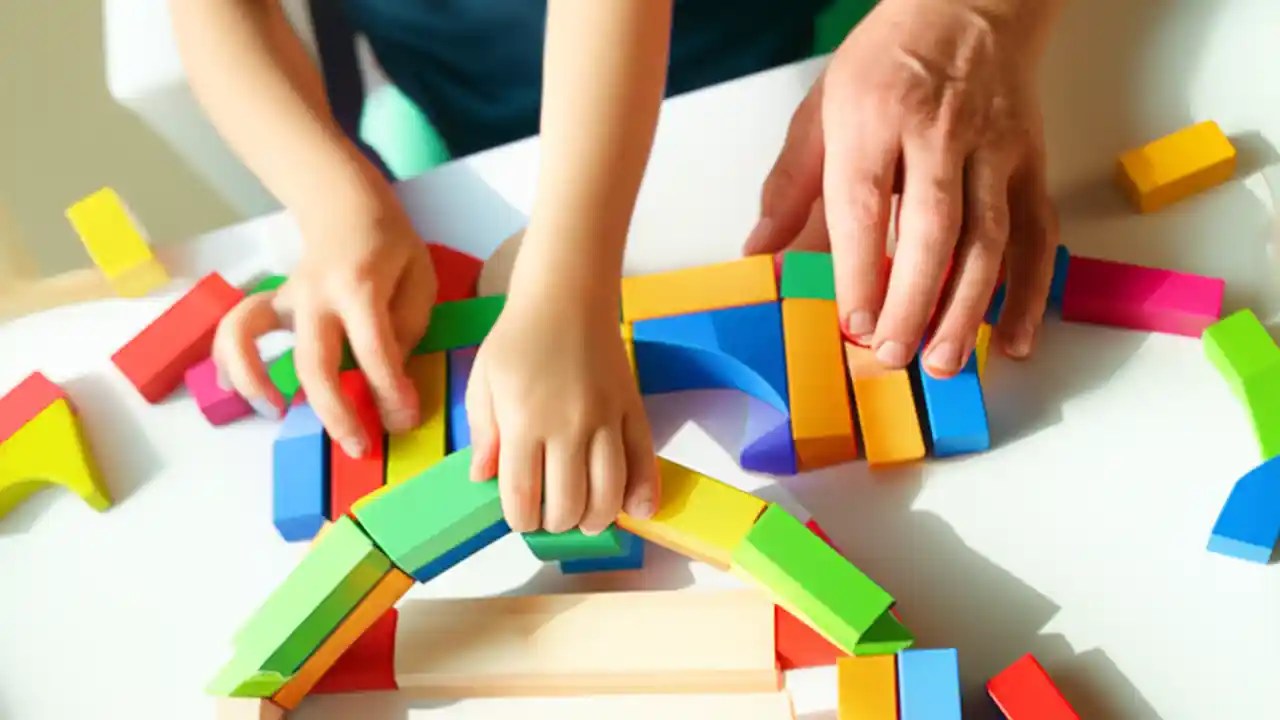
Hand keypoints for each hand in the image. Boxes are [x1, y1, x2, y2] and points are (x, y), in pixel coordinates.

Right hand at [213, 194, 436, 456]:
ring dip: (256, 381)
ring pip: (249, 338)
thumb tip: (385, 379)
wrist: (345, 205)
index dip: (390, 392)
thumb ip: (405, 328)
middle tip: (359, 447)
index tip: (404, 419)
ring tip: (278, 414)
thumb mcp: (418, 278)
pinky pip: (234, 330)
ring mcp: (284, 298)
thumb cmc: (389, 244)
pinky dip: (229, 362)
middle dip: (336, 412)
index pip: (374, 351)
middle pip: (315, 362)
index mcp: (360, 286)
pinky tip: (240, 392)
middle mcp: (314, 294)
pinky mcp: (269, 304)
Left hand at [465, 287, 657, 534]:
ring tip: (585, 520)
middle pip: (569, 502)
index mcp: (524, 420)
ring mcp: (605, 419)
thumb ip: (483, 434)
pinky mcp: (632, 409)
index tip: (520, 518)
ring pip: (608, 491)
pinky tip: (634, 511)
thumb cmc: (517, 338)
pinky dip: (642, 493)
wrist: (567, 296)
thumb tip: (482, 479)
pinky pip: (643, 460)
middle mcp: (568, 425)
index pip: (523, 494)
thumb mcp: (483, 382)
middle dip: (557, 523)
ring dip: (596, 518)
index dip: (521, 519)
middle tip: (550, 517)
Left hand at [747, 0, 1062, 376]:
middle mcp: (939, 134)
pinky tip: (1010, 339)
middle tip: (893, 355)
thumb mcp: (823, 109)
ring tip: (942, 362)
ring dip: (966, 308)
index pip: (865, 203)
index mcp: (875, 118)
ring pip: (989, 238)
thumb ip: (791, 185)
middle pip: (932, 228)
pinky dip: (1030, 291)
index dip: (859, 269)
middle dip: (913, 300)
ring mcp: (993, 150)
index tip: (853, 322)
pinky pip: (1037, 235)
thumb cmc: (887, 62)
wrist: (970, 5)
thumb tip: (760, 252)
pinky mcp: (1030, 164)